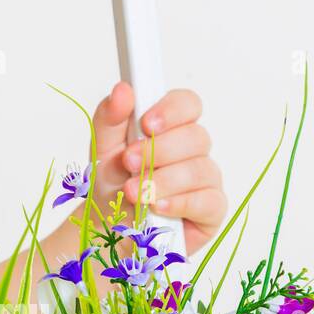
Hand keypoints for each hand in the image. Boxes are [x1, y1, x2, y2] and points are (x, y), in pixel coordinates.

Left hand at [87, 81, 225, 255]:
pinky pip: (208, 201)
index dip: (172, 110)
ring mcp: (206, 180)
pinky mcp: (211, 210)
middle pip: (196, 136)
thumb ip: (110, 118)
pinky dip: (178, 203)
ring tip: (133, 192)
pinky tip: (156, 207)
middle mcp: (193, 150)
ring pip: (200, 169)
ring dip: (162, 180)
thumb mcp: (102, 147)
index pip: (188, 104)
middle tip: (128, 163)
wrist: (108, 224)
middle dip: (158, 151)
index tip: (146, 124)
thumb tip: (123, 90)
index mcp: (170, 127)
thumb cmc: (112, 181)